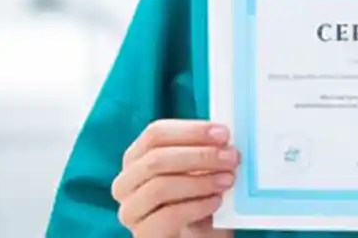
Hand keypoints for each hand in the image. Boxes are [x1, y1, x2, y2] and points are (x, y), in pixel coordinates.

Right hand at [111, 119, 239, 237]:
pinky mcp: (143, 235)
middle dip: (200, 156)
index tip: (224, 134)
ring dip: (200, 181)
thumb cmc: (198, 199)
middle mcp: (126, 183)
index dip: (191, 131)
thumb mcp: (200, 171)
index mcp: (137, 158)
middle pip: (156, 159)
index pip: (155, 134)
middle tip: (231, 157)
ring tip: (227, 180)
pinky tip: (216, 202)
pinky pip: (167, 217)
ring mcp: (131, 211)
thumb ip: (206, 151)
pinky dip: (197, 206)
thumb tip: (225, 138)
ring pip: (159, 187)